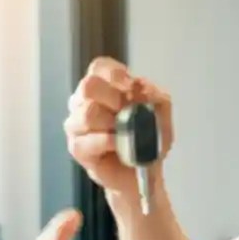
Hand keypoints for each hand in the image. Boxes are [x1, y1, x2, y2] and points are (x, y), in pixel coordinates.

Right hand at [64, 56, 173, 198]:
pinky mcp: (77, 147)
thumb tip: (141, 88)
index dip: (116, 75)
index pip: (100, 67)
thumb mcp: (161, 114)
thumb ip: (155, 97)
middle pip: (88, 85)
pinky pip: (87, 140)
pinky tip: (119, 145)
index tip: (132, 88)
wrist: (144, 172)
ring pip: (87, 113)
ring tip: (127, 132)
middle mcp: (85, 101)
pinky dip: (108, 142)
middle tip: (128, 111)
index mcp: (104, 86)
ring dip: (113, 122)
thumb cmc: (148, 139)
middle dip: (113, 97)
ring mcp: (77, 124)